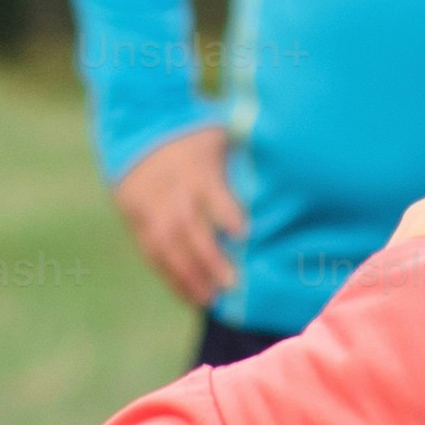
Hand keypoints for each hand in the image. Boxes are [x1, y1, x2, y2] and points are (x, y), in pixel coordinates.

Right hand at [110, 124, 243, 308]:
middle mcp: (170, 188)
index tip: (245, 234)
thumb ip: (243, 157)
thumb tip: (289, 173)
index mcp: (195, 166)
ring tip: (209, 298)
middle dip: (208, 256)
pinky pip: (150, 252)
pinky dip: (169, 276)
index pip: (209, 191)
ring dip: (187, 274)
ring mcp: (149, 205)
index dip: (225, 212)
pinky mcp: (135, 218)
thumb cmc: (193, 134)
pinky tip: (188, 296)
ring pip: (165, 244)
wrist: (137, 126)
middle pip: (187, 225)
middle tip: (232, 282)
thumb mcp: (219, 135)